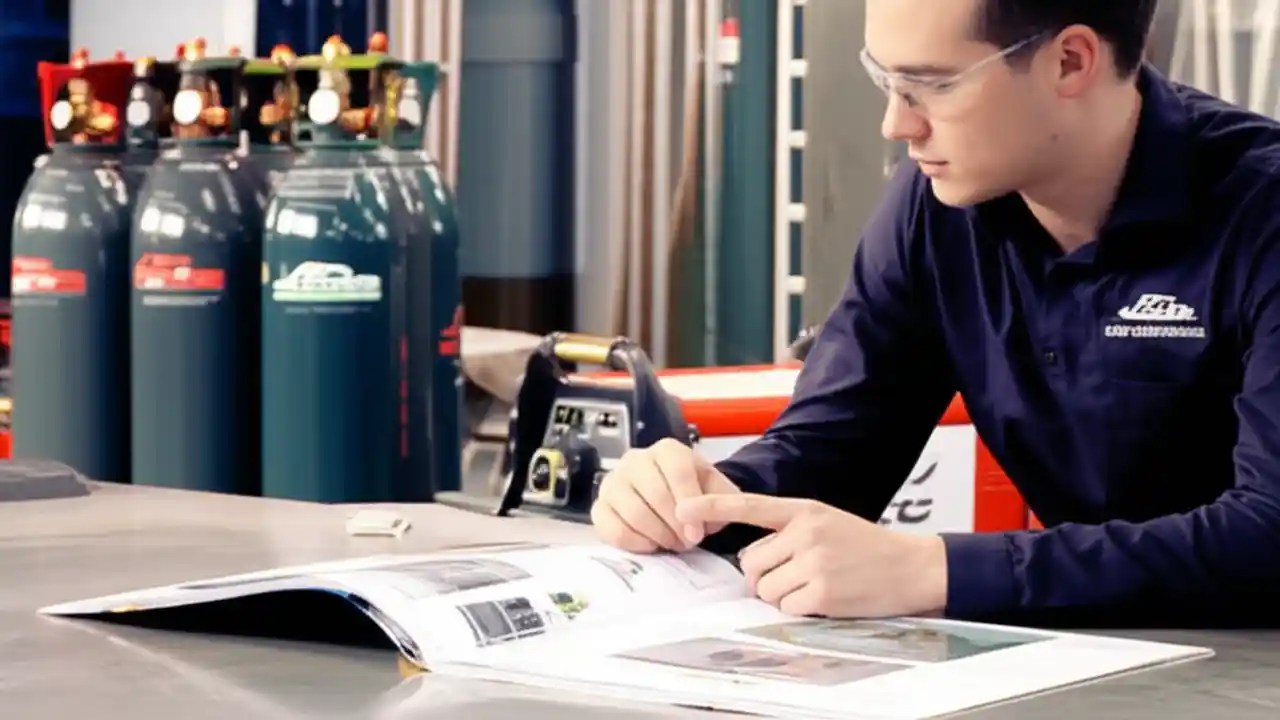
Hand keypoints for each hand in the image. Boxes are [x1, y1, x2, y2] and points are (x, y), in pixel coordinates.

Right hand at [592, 439, 739, 553]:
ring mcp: (612, 482)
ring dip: (657, 536)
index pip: (678, 471)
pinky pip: (613, 530)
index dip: (689, 504)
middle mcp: (635, 459)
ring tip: (672, 543)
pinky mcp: (599, 507)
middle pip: (654, 493)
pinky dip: (636, 544)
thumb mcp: (718, 492)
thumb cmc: (697, 494)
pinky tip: (651, 545)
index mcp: (667, 450)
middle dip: (674, 525)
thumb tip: (698, 519)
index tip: (697, 533)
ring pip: (633, 513)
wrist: (675, 502)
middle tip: (686, 543)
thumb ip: (718, 501)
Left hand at [675, 493, 947, 617]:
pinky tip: (824, 598)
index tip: (681, 508)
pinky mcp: (822, 591)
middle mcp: (806, 532)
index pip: (749, 505)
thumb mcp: (825, 523)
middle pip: (750, 562)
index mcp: (804, 510)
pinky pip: (785, 606)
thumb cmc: (864, 547)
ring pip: (764, 588)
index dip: (711, 506)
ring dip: (781, 594)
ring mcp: (814, 562)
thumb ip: (788, 532)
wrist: (910, 567)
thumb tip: (749, 557)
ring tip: (813, 584)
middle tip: (795, 574)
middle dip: (764, 575)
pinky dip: (798, 608)